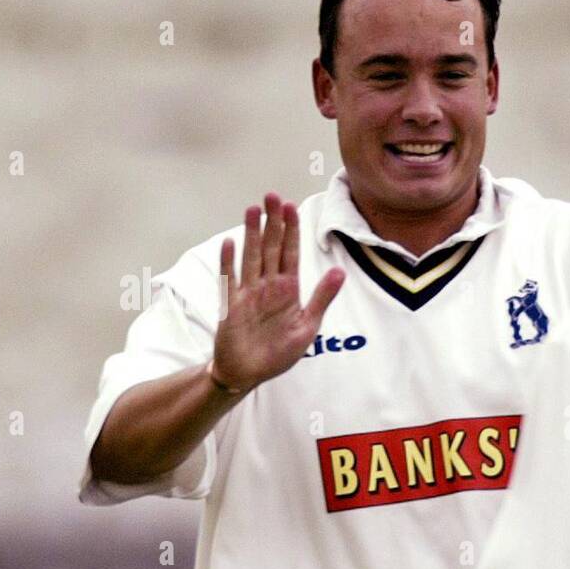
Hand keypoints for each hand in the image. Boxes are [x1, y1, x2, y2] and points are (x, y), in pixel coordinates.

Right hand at [211, 193, 345, 393]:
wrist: (251, 372)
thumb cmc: (280, 352)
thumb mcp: (308, 325)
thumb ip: (322, 297)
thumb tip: (340, 272)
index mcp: (288, 290)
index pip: (291, 253)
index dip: (291, 230)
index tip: (292, 206)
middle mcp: (268, 286)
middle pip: (271, 247)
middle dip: (273, 222)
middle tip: (272, 195)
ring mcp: (248, 294)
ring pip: (251, 257)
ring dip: (251, 234)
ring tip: (253, 209)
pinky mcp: (232, 306)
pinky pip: (230, 280)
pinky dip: (229, 263)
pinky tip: (229, 243)